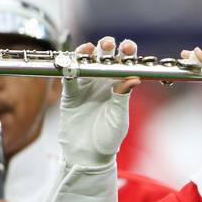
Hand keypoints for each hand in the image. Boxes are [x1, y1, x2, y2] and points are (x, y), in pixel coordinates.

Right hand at [59, 36, 135, 167]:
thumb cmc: (109, 138)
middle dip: (106, 46)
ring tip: (89, 49)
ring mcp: (85, 87)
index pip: (123, 64)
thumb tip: (133, 78)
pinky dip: (68, 70)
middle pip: (103, 58)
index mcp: (118, 86)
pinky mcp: (70, 96)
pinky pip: (68, 79)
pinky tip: (71, 63)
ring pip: (84, 63)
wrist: (89, 155)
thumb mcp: (119, 118)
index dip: (126, 52)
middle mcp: (102, 83)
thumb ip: (122, 97)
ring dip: (86, 53)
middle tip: (107, 45)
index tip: (127, 49)